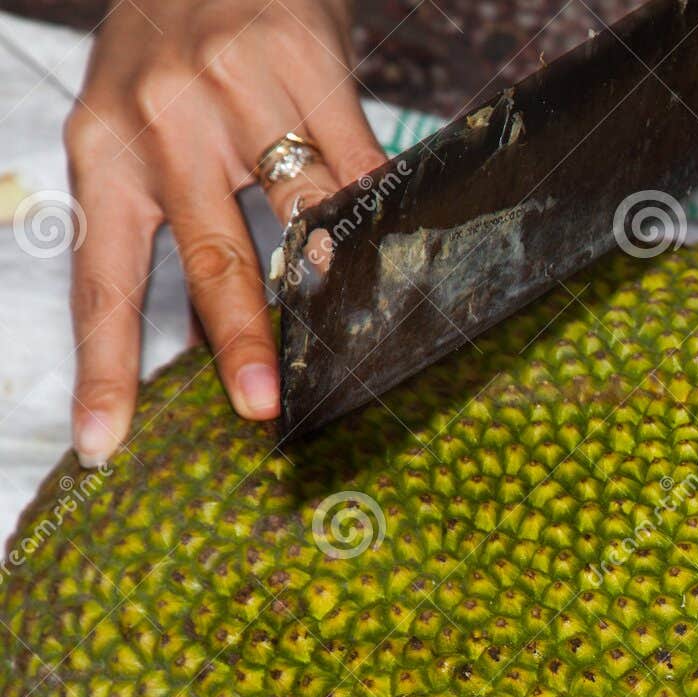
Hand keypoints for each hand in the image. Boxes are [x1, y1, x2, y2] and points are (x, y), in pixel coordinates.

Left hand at [64, 0, 382, 460]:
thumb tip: (203, 341)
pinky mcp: (305, 60)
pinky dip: (380, 211)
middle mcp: (162, 119)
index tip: (106, 445)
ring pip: (303, 210)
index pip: (105, 280)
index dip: (106, 369)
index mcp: (105, 149)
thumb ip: (167, 226)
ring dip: (336, 278)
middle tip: (263, 406)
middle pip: (214, 256)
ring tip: (357, 327)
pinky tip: (398, 244)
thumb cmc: (172, 54)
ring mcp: (236, 86)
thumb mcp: (136, 132)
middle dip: (241, 340)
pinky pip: (358, 162)